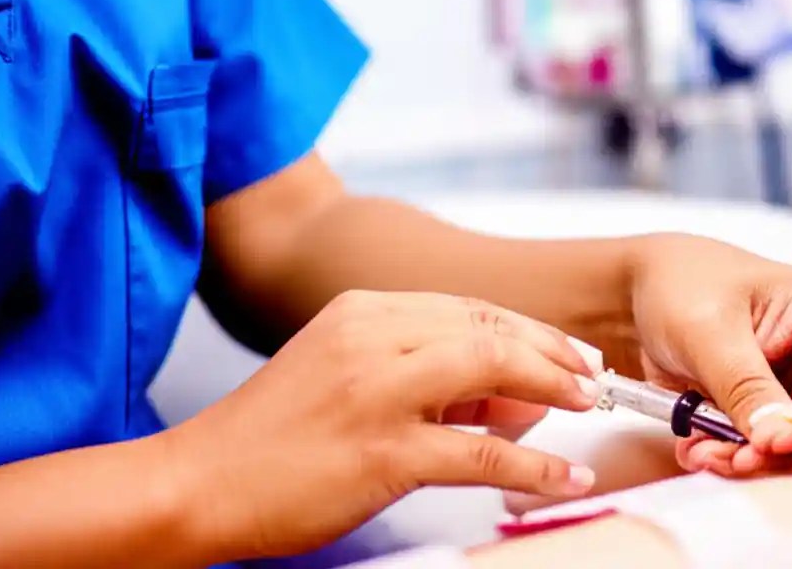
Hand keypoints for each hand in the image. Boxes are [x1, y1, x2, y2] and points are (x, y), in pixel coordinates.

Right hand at [159, 291, 601, 560]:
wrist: (200, 483)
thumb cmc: (273, 437)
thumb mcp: (345, 376)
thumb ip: (420, 375)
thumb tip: (508, 398)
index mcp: (362, 312)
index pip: (468, 308)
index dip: (528, 330)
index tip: (565, 351)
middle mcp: (372, 336)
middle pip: (489, 328)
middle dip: (551, 351)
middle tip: (591, 375)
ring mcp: (378, 391)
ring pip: (492, 371)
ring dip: (552, 387)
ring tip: (589, 406)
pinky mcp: (383, 450)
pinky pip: (481, 453)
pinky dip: (535, 466)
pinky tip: (567, 478)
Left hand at [628, 234, 791, 476]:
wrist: (646, 292)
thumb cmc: (682, 283)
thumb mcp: (709, 330)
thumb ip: (746, 386)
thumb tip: (780, 440)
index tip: (769, 443)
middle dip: (785, 455)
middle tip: (730, 459)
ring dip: (752, 462)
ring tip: (701, 451)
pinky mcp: (780, 415)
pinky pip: (772, 455)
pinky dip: (735, 459)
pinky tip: (699, 447)